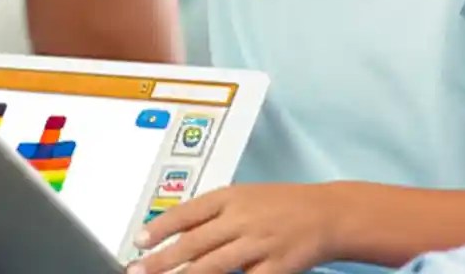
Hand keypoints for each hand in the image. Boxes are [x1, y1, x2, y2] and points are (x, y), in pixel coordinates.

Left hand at [128, 183, 343, 273]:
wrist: (327, 213)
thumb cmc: (281, 204)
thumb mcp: (243, 197)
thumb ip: (213, 214)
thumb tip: (176, 231)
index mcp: (229, 197)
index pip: (186, 213)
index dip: (160, 227)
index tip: (138, 241)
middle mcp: (241, 219)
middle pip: (194, 242)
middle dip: (162, 260)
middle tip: (137, 270)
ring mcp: (258, 243)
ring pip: (214, 265)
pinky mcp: (276, 266)